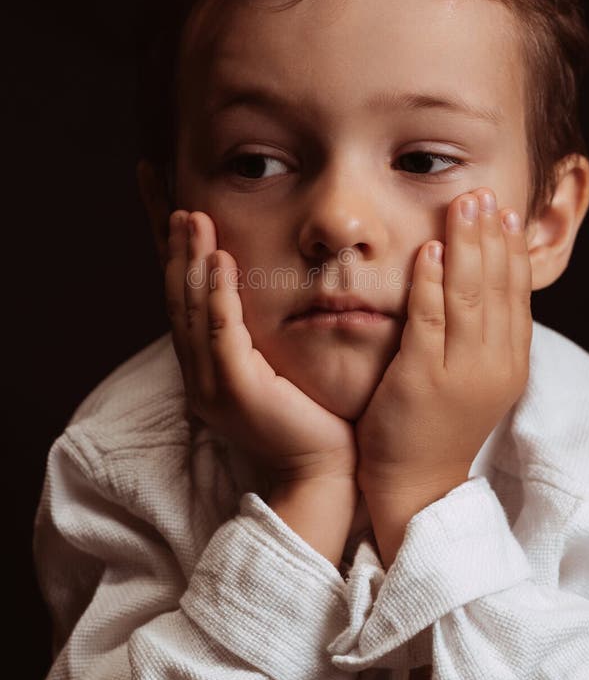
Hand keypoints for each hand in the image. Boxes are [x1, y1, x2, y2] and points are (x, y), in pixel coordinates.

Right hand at [165, 210, 357, 488]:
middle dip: (177, 251)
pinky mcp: (235, 389)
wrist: (322, 470)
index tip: (175, 217)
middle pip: (179, 300)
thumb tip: (265, 292)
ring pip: (193, 310)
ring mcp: (212, 383)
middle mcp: (199, 374)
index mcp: (207, 368)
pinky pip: (222, 331)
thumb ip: (259, 335)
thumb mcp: (276, 368)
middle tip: (179, 209)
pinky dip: (218, 293)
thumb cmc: (309, 417)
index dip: (175, 260)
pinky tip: (218, 260)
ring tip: (194, 220)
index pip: (183, 303)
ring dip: (192, 261)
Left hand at [355, 187, 532, 496]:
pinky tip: (428, 249)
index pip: (516, 296)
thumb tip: (480, 287)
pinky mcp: (423, 378)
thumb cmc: (439, 427)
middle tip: (482, 196)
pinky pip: (430, 319)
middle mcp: (494, 365)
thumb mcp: (475, 380)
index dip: (511, 251)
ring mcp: (460, 372)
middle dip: (490, 236)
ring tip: (463, 208)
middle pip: (497, 288)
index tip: (505, 213)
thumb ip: (481, 338)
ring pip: (469, 296)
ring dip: (466, 247)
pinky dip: (430, 280)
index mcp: (509, 364)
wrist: (416, 485)